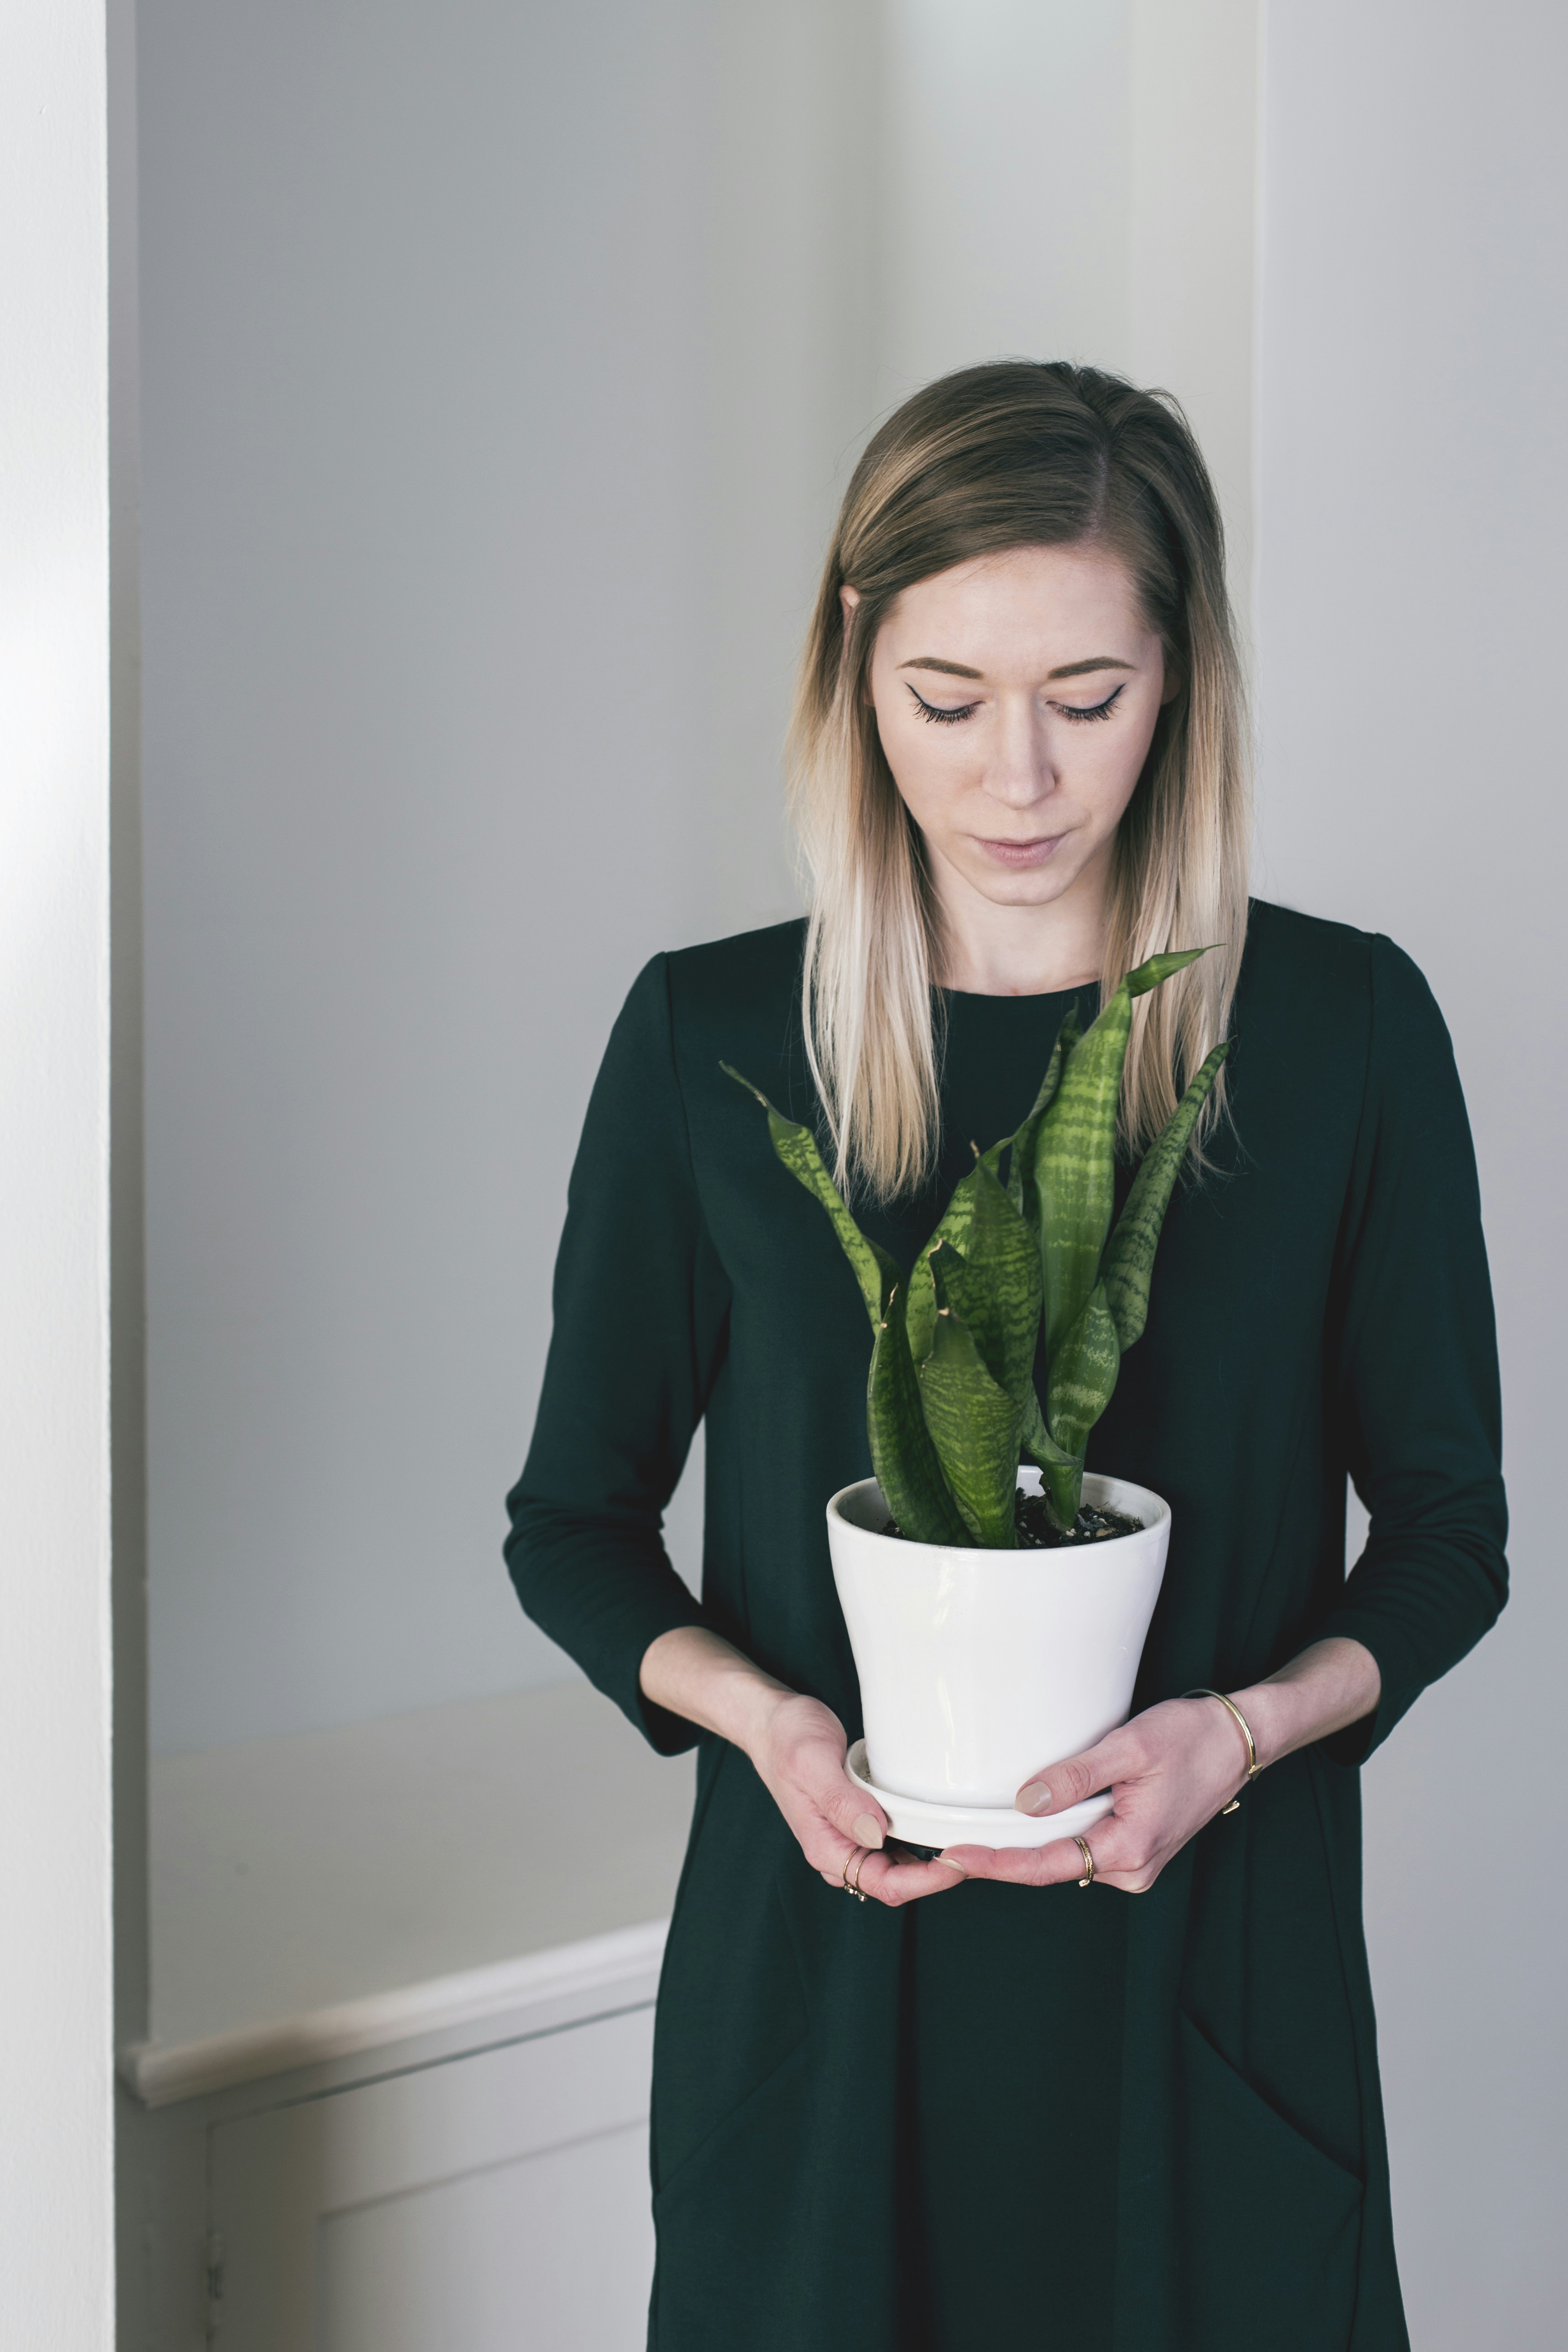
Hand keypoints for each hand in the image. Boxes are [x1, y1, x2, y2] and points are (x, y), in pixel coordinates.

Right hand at [639, 1624, 960, 1908]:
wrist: (773, 1722)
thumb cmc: (788, 1739)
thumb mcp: (812, 1762)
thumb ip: (841, 1801)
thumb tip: (875, 1834)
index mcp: (827, 1848)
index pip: (886, 1884)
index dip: (928, 1881)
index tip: (961, 1859)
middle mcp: (842, 1852)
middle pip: (901, 1883)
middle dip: (942, 1874)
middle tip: (983, 1851)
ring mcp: (854, 1839)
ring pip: (904, 1867)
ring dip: (938, 1859)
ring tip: (976, 1840)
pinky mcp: (864, 1822)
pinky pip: (900, 1843)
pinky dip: (926, 1840)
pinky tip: (948, 1824)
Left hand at [941, 1693, 1253, 1891]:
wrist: (1238, 1741)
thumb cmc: (1191, 1737)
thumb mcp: (1130, 1747)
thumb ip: (1077, 1776)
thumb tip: (1026, 1800)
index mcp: (1129, 1848)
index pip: (1046, 1864)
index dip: (995, 1862)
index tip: (951, 1858)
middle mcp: (1130, 1868)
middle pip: (1048, 1867)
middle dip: (996, 1861)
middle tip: (938, 1858)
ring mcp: (1132, 1862)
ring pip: (1062, 1858)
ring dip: (1020, 1849)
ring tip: (965, 1841)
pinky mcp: (1132, 1849)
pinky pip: (1079, 1847)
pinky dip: (1047, 1839)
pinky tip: (1017, 1826)